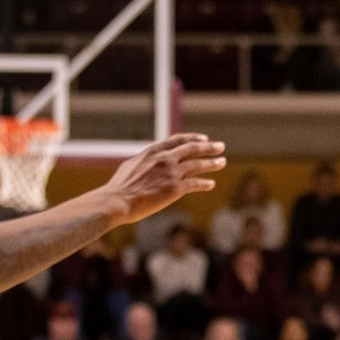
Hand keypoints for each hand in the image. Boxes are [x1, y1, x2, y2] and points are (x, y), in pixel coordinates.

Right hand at [102, 133, 227, 223]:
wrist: (118, 201)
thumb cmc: (119, 187)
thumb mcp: (131, 166)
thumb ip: (144, 161)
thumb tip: (148, 162)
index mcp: (153, 151)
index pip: (177, 140)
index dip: (192, 138)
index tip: (203, 138)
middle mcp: (164, 159)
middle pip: (192, 149)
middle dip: (208, 147)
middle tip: (220, 146)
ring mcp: (171, 173)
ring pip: (197, 165)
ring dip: (212, 163)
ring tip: (222, 162)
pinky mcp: (175, 189)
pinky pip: (195, 184)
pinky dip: (204, 183)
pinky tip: (211, 184)